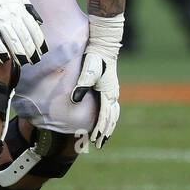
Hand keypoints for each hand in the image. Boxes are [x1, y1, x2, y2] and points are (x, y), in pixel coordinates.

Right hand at [0, 0, 48, 65]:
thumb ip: (28, 7)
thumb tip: (38, 21)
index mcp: (19, 8)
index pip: (33, 27)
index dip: (39, 41)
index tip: (42, 51)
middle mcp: (11, 14)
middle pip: (24, 36)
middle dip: (30, 50)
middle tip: (34, 61)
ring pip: (11, 39)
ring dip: (18, 52)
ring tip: (22, 63)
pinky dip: (0, 49)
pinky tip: (4, 57)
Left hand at [70, 15, 122, 146]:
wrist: (104, 45)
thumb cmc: (95, 58)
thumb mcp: (88, 71)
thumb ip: (82, 85)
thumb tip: (75, 99)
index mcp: (108, 93)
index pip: (104, 116)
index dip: (100, 129)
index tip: (96, 140)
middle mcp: (113, 94)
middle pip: (111, 118)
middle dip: (105, 132)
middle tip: (99, 144)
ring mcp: (113, 91)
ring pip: (113, 114)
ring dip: (109, 126)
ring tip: (104, 137)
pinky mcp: (111, 87)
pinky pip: (112, 107)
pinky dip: (111, 117)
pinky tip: (107, 120)